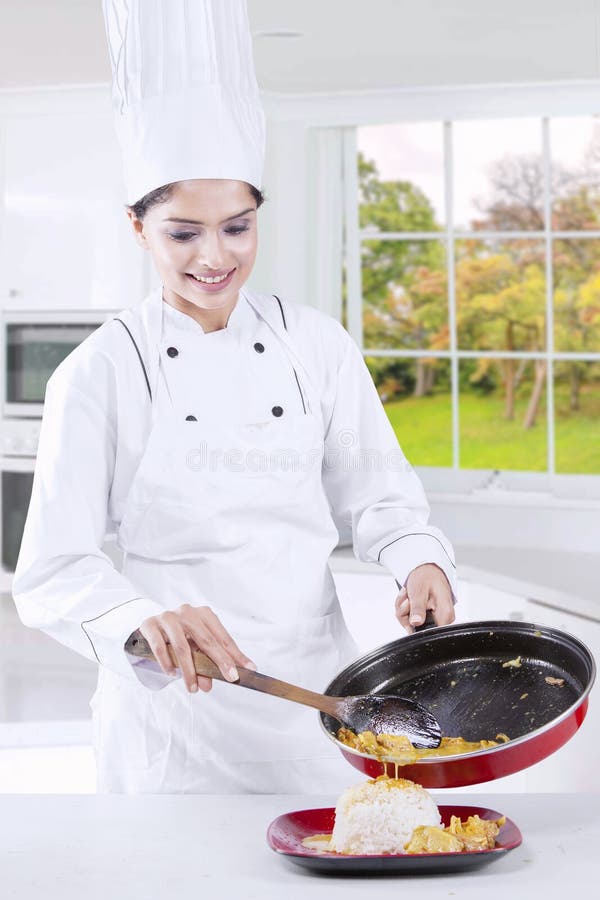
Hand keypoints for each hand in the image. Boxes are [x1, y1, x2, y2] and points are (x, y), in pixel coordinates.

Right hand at [139, 604, 255, 692]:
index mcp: (203, 614)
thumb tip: (208, 685)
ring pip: (182, 646)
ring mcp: (168, 617)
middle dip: (220, 661)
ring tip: (193, 688)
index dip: (235, 654)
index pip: (222, 637)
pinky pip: (161, 646)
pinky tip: (172, 675)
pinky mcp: (150, 625)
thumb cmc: (179, 637)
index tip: (248, 668)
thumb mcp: (195, 649)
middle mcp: (187, 612)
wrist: (150, 627)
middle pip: (206, 639)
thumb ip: (204, 665)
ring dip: (189, 670)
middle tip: (229, 678)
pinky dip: (167, 663)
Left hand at [395, 564, 454, 633]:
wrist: (426, 569)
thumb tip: (416, 623)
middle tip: (407, 598)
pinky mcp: (423, 617)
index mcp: (445, 614)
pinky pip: (407, 618)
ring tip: (407, 594)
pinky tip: (407, 597)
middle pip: (416, 629)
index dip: (415, 624)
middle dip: (405, 613)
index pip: (430, 633)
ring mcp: (431, 619)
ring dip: (402, 608)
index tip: (410, 607)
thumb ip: (418, 608)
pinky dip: (403, 607)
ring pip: (408, 623)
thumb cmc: (427, 577)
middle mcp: (440, 619)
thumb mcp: (419, 591)